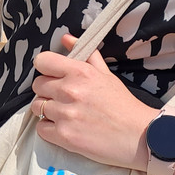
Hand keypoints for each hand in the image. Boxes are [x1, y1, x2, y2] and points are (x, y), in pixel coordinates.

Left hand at [31, 34, 158, 169]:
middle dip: (47, 91)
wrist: (138, 135)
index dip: (45, 68)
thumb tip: (66, 38)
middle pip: (37, 85)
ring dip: (47, 111)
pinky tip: (65, 128)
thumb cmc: (123, 104)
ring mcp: (65, 114)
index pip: (42, 61)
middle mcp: (69, 90)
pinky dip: (49, 130)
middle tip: (62, 98)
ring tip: (65, 114)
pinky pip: (41, 129)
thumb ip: (85, 54)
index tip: (52, 76)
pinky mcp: (64, 136)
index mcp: (79, 72)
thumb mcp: (106, 74)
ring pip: (37, 107)